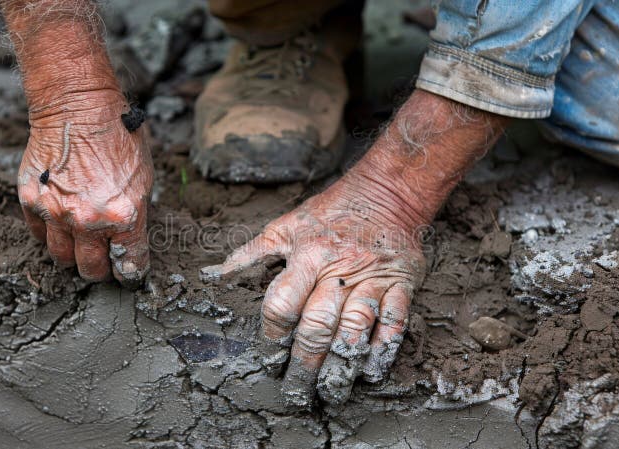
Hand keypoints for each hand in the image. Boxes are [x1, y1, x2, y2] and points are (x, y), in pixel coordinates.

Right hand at [17, 92, 153, 285]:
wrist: (77, 106)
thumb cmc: (117, 136)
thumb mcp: (143, 178)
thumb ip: (135, 213)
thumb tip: (130, 238)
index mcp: (124, 216)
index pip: (129, 264)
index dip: (131, 274)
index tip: (130, 275)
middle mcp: (88, 221)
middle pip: (91, 270)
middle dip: (100, 270)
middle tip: (104, 263)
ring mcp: (57, 213)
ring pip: (62, 258)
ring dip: (73, 257)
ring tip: (80, 247)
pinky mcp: (31, 202)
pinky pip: (39, 235)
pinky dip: (50, 235)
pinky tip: (60, 224)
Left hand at [201, 176, 426, 405]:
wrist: (387, 194)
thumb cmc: (331, 213)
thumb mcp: (286, 226)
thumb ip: (252, 253)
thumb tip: (216, 275)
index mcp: (308, 254)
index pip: (283, 304)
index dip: (273, 338)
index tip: (269, 361)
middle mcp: (340, 268)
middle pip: (317, 325)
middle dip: (304, 365)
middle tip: (295, 393)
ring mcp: (373, 278)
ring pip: (354, 330)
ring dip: (341, 366)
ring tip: (330, 393)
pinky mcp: (402, 285)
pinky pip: (394, 323)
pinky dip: (383, 351)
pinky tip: (369, 372)